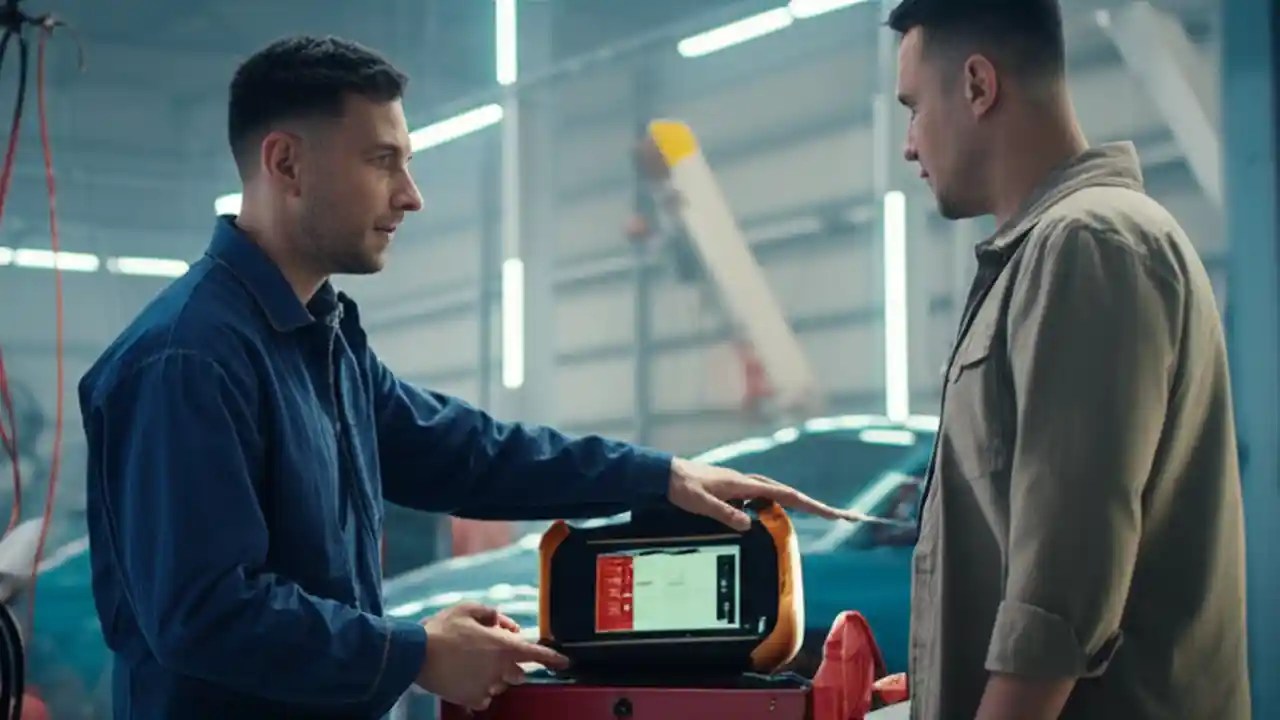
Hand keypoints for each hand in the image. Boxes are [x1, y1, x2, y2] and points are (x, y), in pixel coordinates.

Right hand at [415, 602, 568, 711]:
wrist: (416, 654)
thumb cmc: (442, 629)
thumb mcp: (468, 608)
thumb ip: (492, 614)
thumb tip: (505, 624)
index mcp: (502, 646)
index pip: (535, 654)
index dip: (553, 658)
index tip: (564, 661)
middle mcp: (499, 668)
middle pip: (519, 672)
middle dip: (511, 663)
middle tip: (490, 652)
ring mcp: (487, 686)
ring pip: (501, 684)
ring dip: (494, 675)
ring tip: (471, 663)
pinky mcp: (472, 698)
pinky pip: (485, 697)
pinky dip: (480, 689)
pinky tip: (466, 677)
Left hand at [668, 458, 875, 530]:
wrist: (665, 474)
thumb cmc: (683, 487)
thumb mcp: (702, 503)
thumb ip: (725, 514)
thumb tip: (750, 525)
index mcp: (745, 484)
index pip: (786, 495)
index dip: (813, 506)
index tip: (835, 514)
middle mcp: (748, 482)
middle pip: (789, 494)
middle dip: (815, 506)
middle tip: (841, 517)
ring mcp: (741, 485)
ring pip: (776, 495)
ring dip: (797, 505)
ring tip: (819, 516)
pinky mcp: (734, 489)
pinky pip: (761, 498)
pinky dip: (774, 506)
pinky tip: (771, 516)